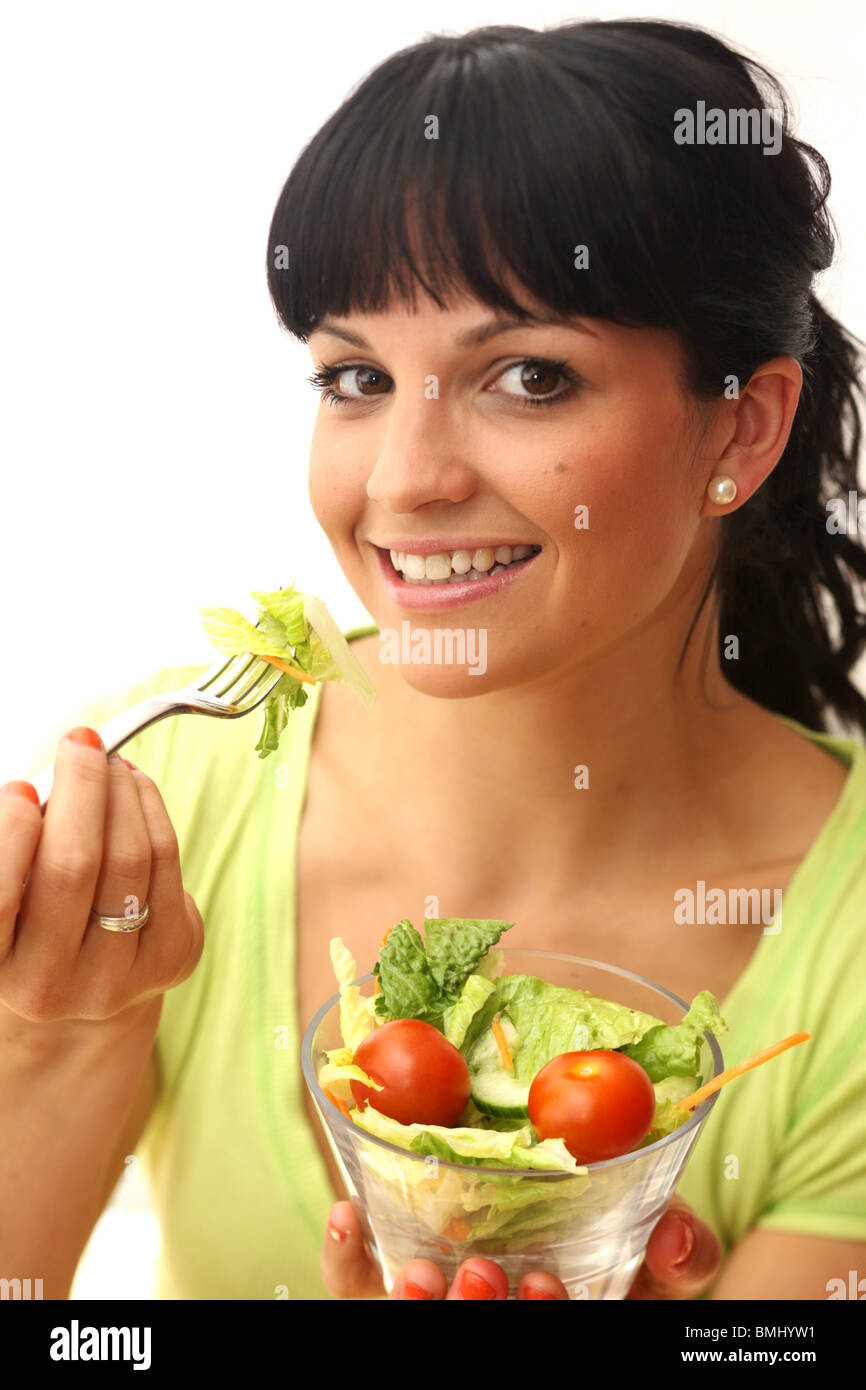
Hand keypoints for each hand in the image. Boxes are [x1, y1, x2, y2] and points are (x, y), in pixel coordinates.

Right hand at [0, 727, 203, 1027]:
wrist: (86, 982)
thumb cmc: (32, 912)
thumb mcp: (10, 883)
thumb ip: (15, 841)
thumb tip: (51, 780)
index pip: (0, 897)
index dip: (12, 835)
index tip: (24, 787)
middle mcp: (50, 985)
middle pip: (74, 867)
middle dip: (80, 789)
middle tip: (80, 742)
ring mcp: (115, 980)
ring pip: (130, 859)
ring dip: (121, 792)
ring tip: (108, 762)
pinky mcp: (169, 960)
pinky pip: (167, 863)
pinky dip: (151, 809)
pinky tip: (135, 787)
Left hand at [322, 1193, 720, 1299]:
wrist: (564, 1188)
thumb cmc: (618, 1236)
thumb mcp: (658, 1250)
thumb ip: (678, 1251)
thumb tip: (677, 1235)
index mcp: (550, 1311)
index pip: (538, 1333)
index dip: (540, 1319)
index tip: (548, 1285)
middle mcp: (489, 1310)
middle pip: (463, 1333)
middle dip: (470, 1319)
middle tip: (483, 1278)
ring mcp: (437, 1296)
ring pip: (406, 1318)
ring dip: (414, 1306)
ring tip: (421, 1272)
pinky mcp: (388, 1267)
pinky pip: (353, 1279)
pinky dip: (344, 1253)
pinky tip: (350, 1214)